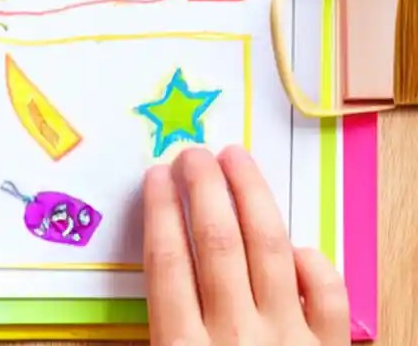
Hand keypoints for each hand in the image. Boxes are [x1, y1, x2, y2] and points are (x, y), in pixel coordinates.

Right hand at [143, 146, 349, 344]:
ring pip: (269, 249)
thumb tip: (164, 260)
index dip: (161, 208)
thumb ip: (165, 327)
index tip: (158, 175)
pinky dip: (311, 261)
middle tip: (193, 155)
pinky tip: (294, 243)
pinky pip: (325, 293)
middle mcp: (235, 336)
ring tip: (235, 161)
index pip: (168, 260)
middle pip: (217, 241)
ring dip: (251, 195)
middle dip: (204, 186)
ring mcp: (286, 339)